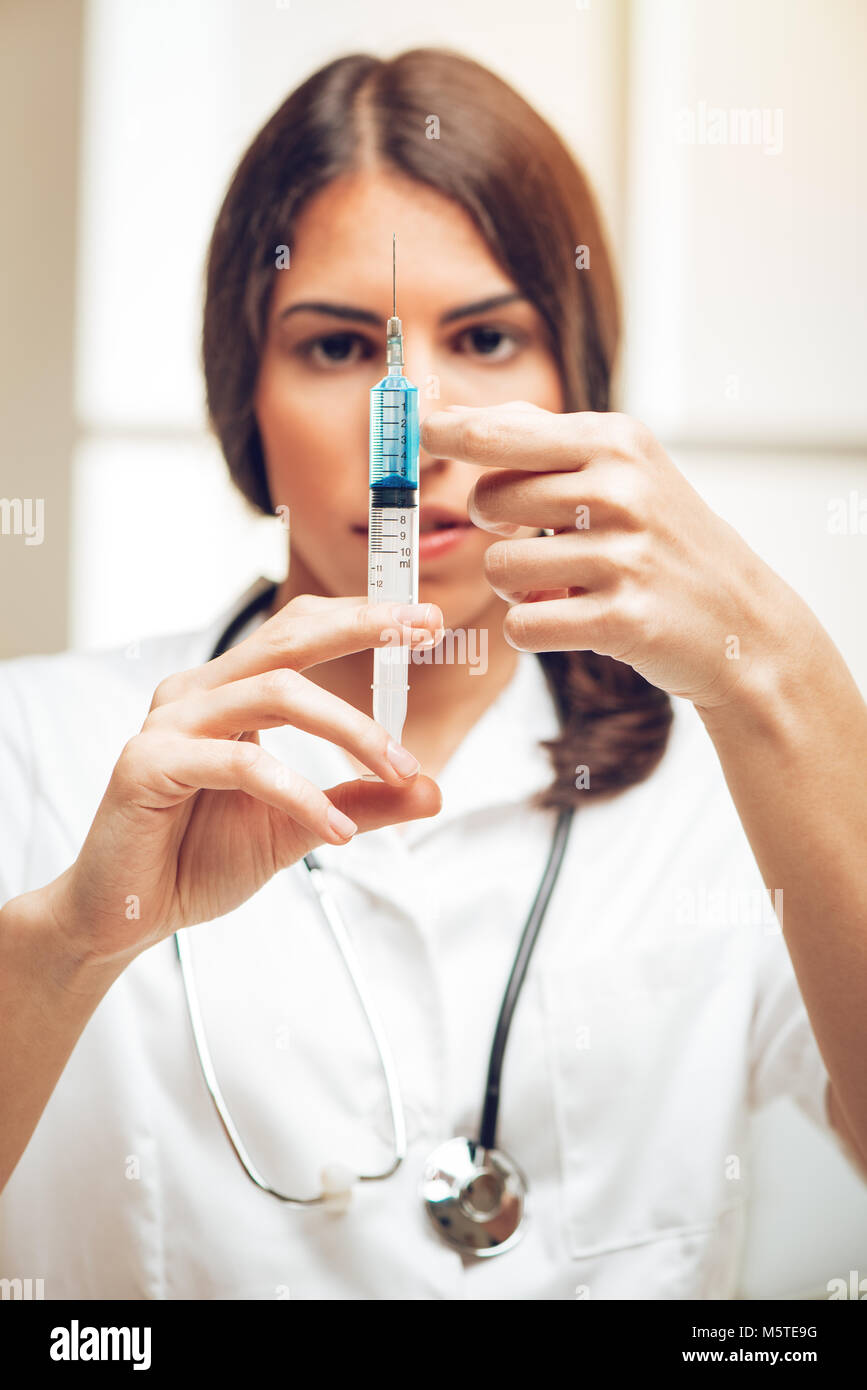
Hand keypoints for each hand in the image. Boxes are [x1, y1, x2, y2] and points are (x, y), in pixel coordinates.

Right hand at [44, 596, 442, 972]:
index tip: (425, 622)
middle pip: (287, 641)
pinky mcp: (149, 764)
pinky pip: (242, 765)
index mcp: (228, 694)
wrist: (126, 915)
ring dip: (350, 728)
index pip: (297, 635)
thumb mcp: (297, 828)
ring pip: (275, 693)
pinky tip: (336, 832)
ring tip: (397, 769)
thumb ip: (358, 804)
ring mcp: (170, 724)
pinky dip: (301, 795)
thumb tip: (431, 789)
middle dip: (362, 628)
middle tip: (421, 630)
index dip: (359, 619)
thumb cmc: (197, 859)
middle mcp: (198, 695)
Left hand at [422, 402, 814, 709]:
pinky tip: (573, 618)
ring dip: (516, 586)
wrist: (741, 620)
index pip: (499, 433)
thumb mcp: (623, 466)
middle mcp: (620, 490)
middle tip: (536, 537)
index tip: (413, 431)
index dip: (444, 434)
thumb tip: (453, 415)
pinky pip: (523, 625)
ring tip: (563, 583)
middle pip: (488, 503)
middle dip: (494, 529)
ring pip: (499, 570)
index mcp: (616, 441)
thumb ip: (541, 437)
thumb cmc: (664, 538)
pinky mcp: (621, 619)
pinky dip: (535, 628)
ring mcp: (623, 556)